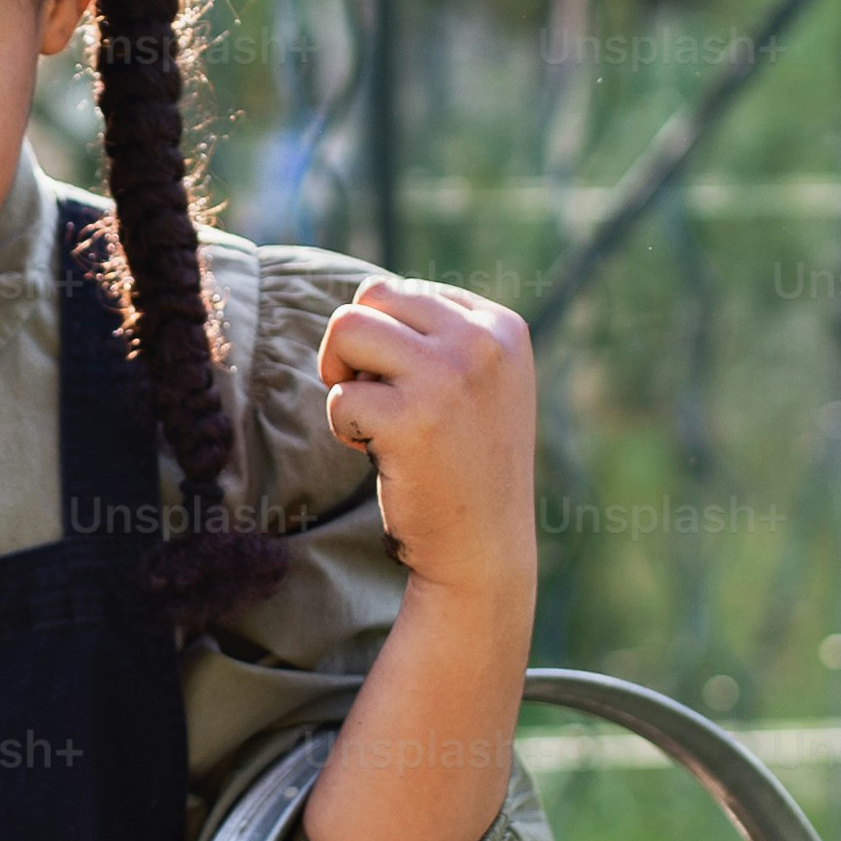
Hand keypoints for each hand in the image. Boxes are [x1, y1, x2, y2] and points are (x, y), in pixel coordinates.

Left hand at [315, 275, 536, 599]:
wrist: (482, 548)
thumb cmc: (465, 464)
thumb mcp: (477, 383)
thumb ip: (438, 334)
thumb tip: (366, 293)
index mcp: (502, 326)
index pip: (403, 291)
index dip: (386, 342)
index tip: (415, 394)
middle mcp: (482, 341)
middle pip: (371, 298)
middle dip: (355, 349)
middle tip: (376, 401)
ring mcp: (449, 376)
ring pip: (345, 327)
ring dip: (344, 380)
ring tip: (374, 422)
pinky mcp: (412, 418)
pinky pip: (338, 395)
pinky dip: (343, 428)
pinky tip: (380, 455)